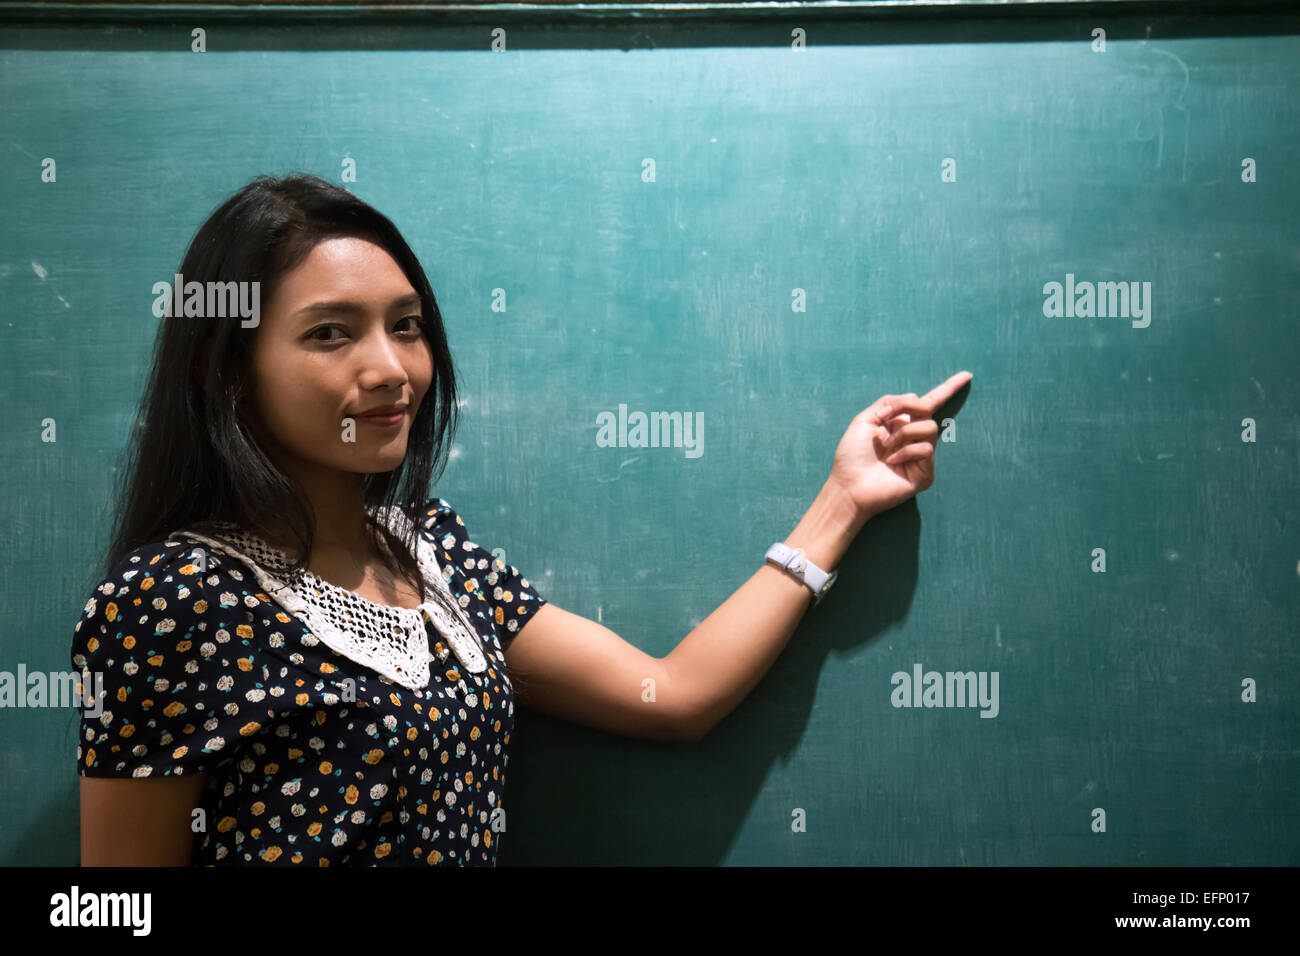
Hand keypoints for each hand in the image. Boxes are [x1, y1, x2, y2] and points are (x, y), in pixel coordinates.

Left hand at [828, 371, 972, 521]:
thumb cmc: (852, 455)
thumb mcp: (865, 420)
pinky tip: (891, 461)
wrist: (848, 485)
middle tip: (884, 417)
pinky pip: (926, 449)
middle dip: (906, 407)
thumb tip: (915, 397)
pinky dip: (906, 451)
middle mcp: (913, 437)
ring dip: (903, 433)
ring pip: (929, 428)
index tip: (967, 375)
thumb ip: (888, 403)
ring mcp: (921, 455)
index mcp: (900, 424)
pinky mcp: (925, 472)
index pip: (928, 404)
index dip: (948, 389)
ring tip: (886, 446)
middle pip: (927, 409)